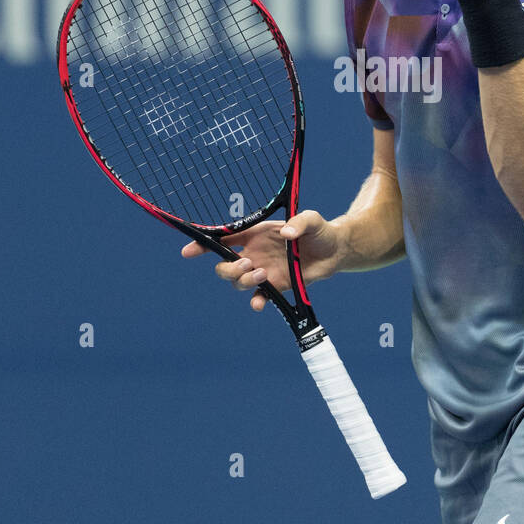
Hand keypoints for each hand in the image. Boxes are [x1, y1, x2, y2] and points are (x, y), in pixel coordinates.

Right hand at [180, 209, 343, 311]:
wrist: (334, 251)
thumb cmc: (319, 230)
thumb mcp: (312, 219)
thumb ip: (300, 222)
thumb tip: (287, 233)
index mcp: (255, 234)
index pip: (223, 239)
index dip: (203, 245)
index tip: (188, 251)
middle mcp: (254, 254)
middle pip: (224, 266)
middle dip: (228, 269)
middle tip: (248, 264)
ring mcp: (263, 271)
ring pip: (237, 282)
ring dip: (243, 281)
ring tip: (263, 274)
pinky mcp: (275, 286)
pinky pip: (258, 298)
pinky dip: (255, 302)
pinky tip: (259, 303)